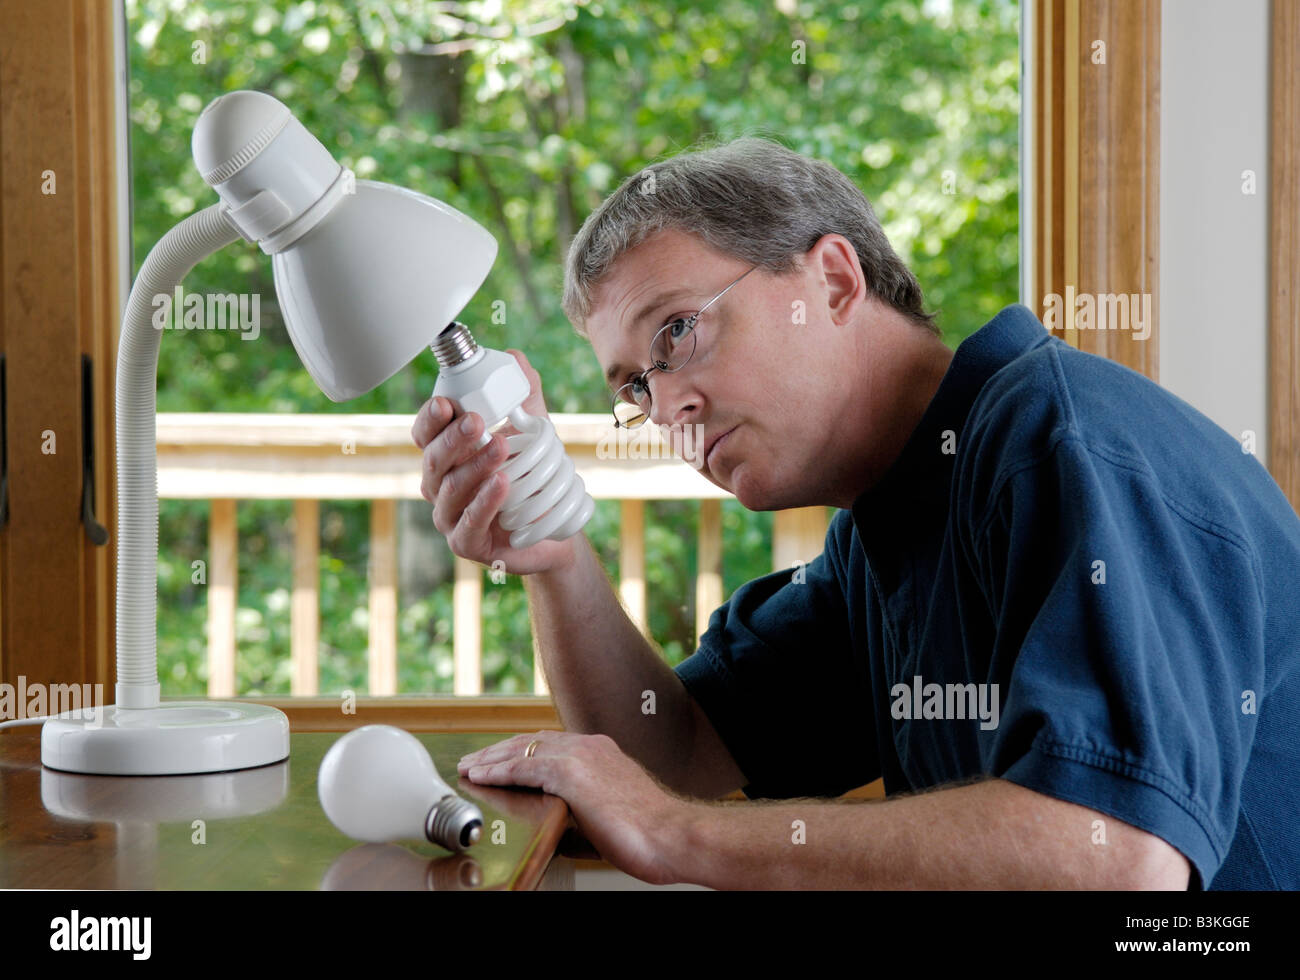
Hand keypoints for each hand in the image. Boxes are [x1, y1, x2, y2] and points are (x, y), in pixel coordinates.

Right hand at [411, 349, 577, 575]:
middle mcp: (440, 485)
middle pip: (434, 459)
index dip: (430, 418)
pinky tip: (501, 483)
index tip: (446, 402)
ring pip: (451, 489)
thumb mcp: (533, 431)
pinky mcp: (466, 543)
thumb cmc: (533, 478)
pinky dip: (484, 502)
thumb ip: (524, 394)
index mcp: (447, 455)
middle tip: (477, 420)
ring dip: (474, 466)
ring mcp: (450, 516)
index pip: (426, 434)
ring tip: (501, 447)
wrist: (555, 529)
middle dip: (454, 438)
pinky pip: (468, 522)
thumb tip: (516, 358)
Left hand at [457, 732, 689, 885]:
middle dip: (498, 751)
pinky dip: (497, 771)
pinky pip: (522, 769)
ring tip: (468, 767)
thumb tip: (562, 821)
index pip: (549, 745)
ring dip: (490, 758)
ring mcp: (579, 757)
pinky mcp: (570, 774)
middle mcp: (589, 746)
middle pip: (530, 742)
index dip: (519, 751)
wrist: (672, 834)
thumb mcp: (612, 810)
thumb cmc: (651, 832)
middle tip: (474, 760)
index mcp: (601, 752)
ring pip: (521, 751)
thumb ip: (585, 806)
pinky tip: (480, 776)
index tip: (499, 759)